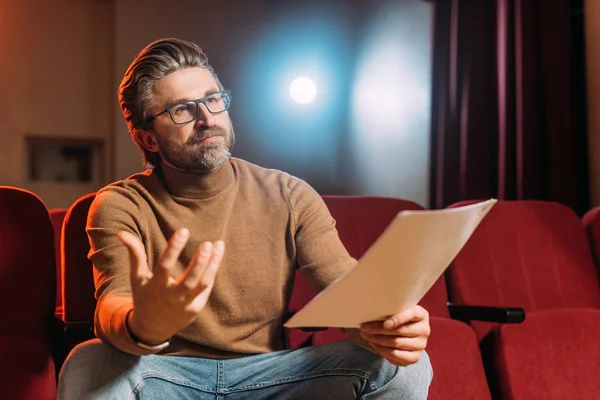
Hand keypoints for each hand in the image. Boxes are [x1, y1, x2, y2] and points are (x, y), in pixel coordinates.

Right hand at [117, 228, 224, 344]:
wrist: (151, 330)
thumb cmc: (144, 297)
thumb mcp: (137, 277)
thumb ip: (134, 254)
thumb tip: (121, 233)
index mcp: (155, 286)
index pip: (165, 265)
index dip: (174, 248)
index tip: (183, 230)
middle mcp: (171, 297)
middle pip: (189, 279)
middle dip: (199, 261)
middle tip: (207, 244)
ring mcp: (185, 304)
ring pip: (202, 283)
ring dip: (212, 264)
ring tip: (218, 244)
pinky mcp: (195, 308)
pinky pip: (206, 287)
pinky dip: (212, 271)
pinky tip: (217, 255)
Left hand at [359, 305, 429, 366]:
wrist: (404, 333)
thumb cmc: (396, 318)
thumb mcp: (396, 310)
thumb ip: (389, 309)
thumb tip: (370, 310)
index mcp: (421, 314)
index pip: (412, 314)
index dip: (398, 319)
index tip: (385, 324)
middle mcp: (424, 329)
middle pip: (401, 331)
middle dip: (379, 330)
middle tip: (364, 328)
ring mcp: (421, 344)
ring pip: (397, 343)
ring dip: (378, 340)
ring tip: (366, 336)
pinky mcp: (415, 357)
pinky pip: (397, 356)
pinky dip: (383, 351)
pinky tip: (374, 345)